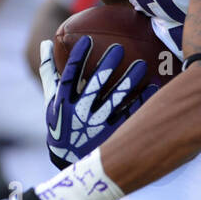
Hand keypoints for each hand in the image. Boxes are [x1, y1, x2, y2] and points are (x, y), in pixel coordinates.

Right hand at [40, 37, 156, 169]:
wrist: (68, 160)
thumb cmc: (61, 122)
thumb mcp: (51, 100)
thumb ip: (49, 72)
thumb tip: (46, 43)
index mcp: (62, 103)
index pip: (69, 76)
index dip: (78, 58)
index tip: (88, 39)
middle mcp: (78, 113)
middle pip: (94, 86)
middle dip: (106, 66)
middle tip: (119, 48)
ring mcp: (96, 125)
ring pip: (114, 99)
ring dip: (128, 80)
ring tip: (141, 64)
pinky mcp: (112, 134)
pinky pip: (129, 114)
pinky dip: (141, 100)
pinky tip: (154, 86)